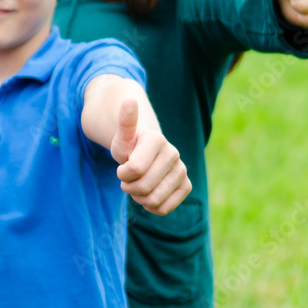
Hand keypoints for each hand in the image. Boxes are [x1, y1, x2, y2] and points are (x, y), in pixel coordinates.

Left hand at [110, 98, 190, 215]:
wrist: (143, 153)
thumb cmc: (128, 146)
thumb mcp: (121, 137)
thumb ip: (124, 122)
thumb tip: (128, 99)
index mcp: (156, 140)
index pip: (134, 170)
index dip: (122, 174)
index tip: (121, 167)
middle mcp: (174, 153)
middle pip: (144, 188)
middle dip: (129, 187)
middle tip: (127, 179)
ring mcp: (182, 170)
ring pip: (154, 200)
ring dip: (139, 198)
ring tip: (137, 185)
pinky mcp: (186, 185)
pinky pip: (165, 208)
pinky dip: (152, 207)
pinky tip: (148, 195)